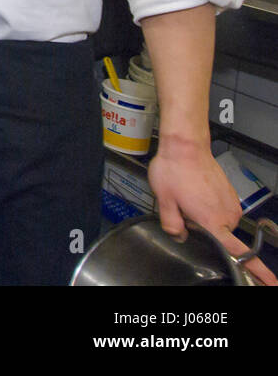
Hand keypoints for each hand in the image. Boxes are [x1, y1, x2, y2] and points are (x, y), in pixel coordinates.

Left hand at [148, 135, 276, 284]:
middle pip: (219, 235)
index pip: (237, 252)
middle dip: (201, 228)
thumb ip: (172, 224)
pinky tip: (195, 192)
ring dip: (204, 215)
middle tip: (182, 206)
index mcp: (212, 221)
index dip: (255, 269)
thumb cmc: (175, 170)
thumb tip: (180, 236)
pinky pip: (220, 209)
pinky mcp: (231, 195)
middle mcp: (227, 215)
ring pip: (219, 222)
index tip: (271, 282)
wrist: (186, 146)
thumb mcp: (163, 200)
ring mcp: (231, 204)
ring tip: (187, 195)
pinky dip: (208, 205)